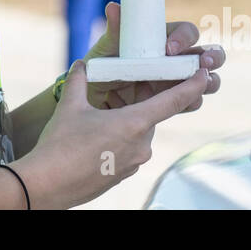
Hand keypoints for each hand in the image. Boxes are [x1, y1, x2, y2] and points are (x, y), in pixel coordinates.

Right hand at [17, 54, 212, 208]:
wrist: (46, 184)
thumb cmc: (60, 145)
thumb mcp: (70, 105)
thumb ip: (79, 80)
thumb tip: (81, 65)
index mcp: (134, 124)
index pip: (173, 102)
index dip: (191, 87)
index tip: (204, 76)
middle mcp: (141, 145)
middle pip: (149, 116)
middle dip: (136, 102)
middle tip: (118, 90)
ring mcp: (133, 163)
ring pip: (137, 133)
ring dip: (125, 121)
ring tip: (96, 118)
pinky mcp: (123, 175)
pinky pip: (128, 149)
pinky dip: (117, 139)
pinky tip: (93, 138)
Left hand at [80, 1, 223, 110]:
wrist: (92, 97)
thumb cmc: (100, 65)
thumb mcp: (106, 48)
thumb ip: (115, 31)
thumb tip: (113, 7)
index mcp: (163, 39)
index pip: (185, 32)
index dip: (183, 38)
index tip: (169, 49)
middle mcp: (176, 59)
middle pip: (207, 53)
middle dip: (213, 56)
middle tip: (205, 62)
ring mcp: (177, 82)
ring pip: (206, 79)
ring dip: (209, 80)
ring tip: (204, 84)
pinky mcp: (172, 103)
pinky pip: (192, 101)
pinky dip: (193, 101)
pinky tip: (187, 102)